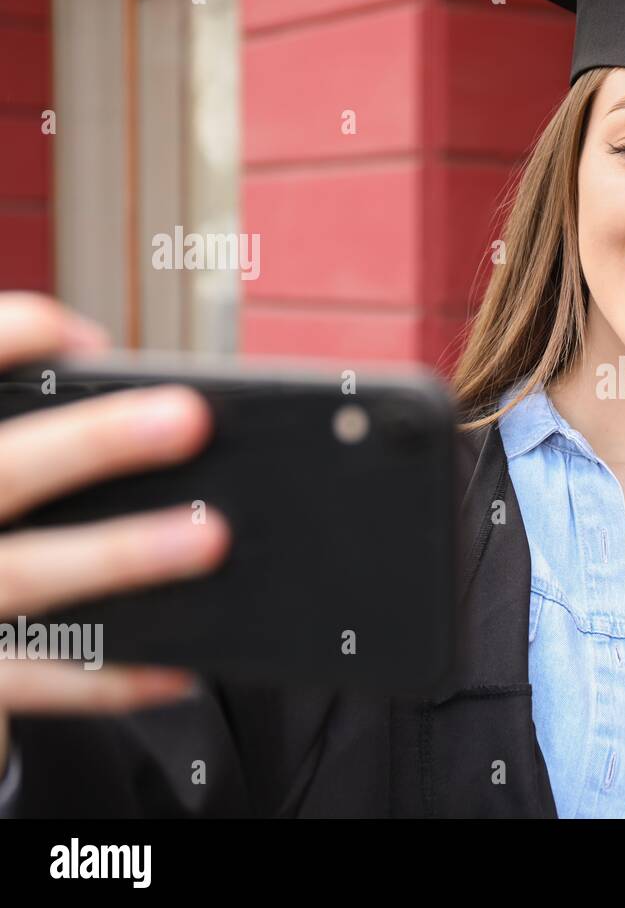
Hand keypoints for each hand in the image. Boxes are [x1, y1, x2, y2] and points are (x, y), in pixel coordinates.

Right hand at [0, 292, 230, 774]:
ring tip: (211, 537)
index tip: (92, 342)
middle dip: (94, 441)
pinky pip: (38, 680)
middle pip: (3, 471)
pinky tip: (183, 666)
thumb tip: (164, 417)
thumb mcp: (3, 470)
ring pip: (26, 575)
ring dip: (122, 554)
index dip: (15, 337)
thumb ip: (41, 446)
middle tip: (188, 418)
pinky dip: (112, 676)